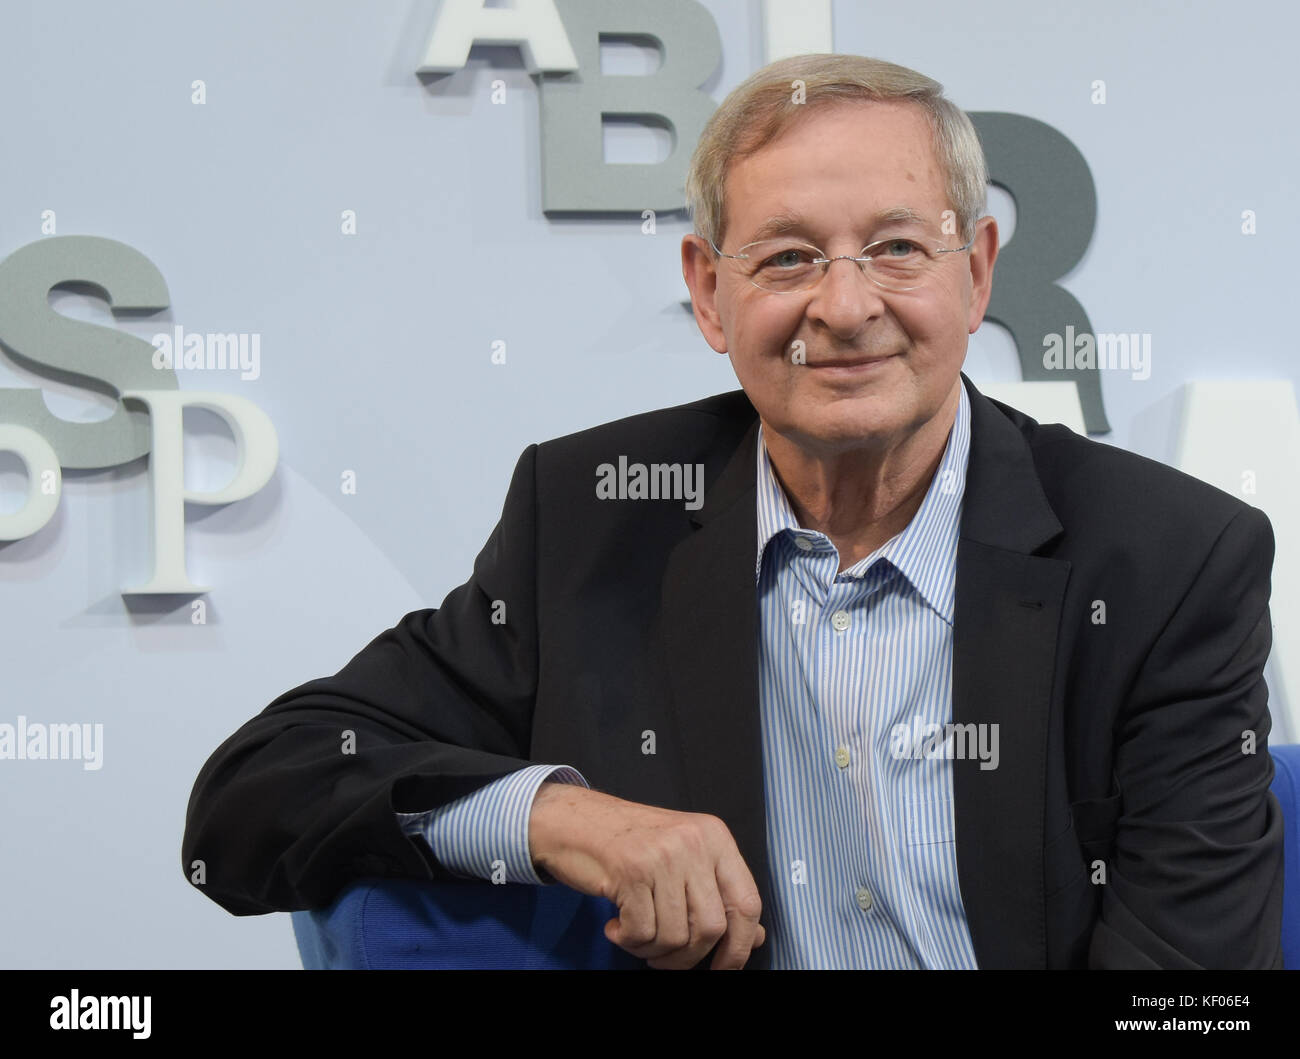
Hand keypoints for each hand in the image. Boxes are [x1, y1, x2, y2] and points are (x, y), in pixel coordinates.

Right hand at [528, 782, 764, 968]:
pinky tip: (616, 926)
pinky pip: (642, 933)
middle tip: (665, 958)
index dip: (739, 945)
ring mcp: (663, 855)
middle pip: (712, 927)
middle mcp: (694, 842)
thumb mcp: (684, 859)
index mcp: (715, 837)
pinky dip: (629, 941)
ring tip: (635, 935)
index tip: (724, 967)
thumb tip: (753, 937)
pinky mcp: (631, 870)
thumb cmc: (631, 844)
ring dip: (653, 951)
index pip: (747, 902)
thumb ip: (718, 894)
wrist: (575, 820)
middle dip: (688, 957)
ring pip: (676, 936)